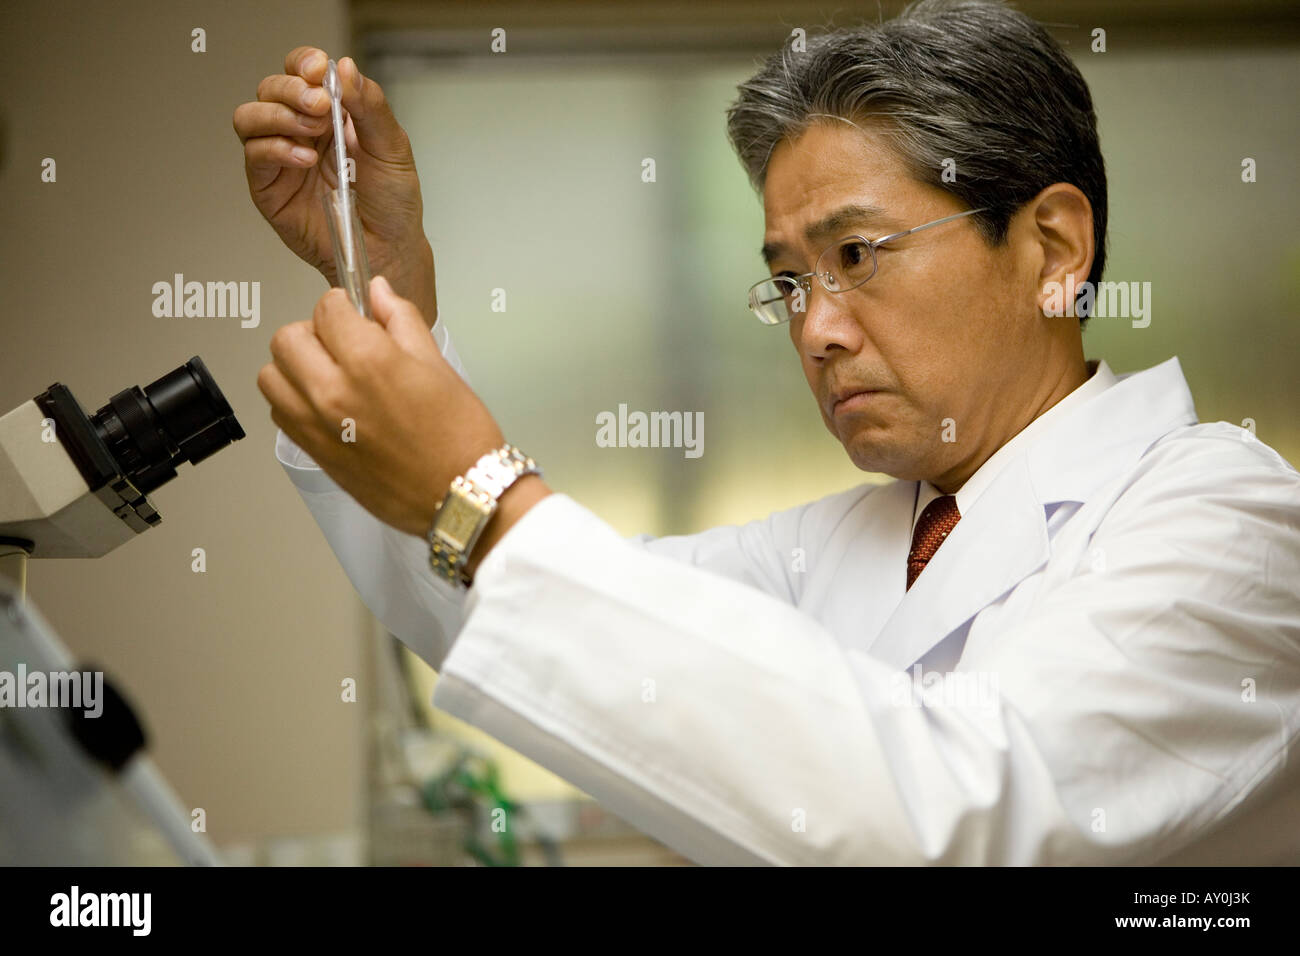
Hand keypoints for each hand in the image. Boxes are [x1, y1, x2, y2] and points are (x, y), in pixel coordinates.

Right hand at [233, 47, 437, 324]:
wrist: (388, 248)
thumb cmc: (392, 202)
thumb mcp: (392, 147)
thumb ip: (370, 106)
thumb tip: (345, 67)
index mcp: (330, 113)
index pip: (300, 71)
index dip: (303, 63)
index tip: (319, 69)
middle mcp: (300, 130)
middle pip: (270, 88)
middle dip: (292, 90)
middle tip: (320, 106)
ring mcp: (281, 157)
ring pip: (250, 116)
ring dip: (278, 115)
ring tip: (313, 132)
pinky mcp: (268, 187)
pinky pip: (255, 154)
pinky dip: (277, 148)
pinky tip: (305, 159)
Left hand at [257, 276, 549, 548]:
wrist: (461, 494)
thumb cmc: (459, 436)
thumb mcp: (437, 365)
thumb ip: (401, 320)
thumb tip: (378, 292)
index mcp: (369, 362)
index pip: (327, 309)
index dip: (344, 306)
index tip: (357, 314)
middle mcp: (333, 392)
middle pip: (287, 339)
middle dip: (313, 332)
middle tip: (341, 343)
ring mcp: (318, 426)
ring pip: (272, 376)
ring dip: (294, 367)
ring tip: (327, 374)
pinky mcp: (314, 453)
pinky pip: (279, 413)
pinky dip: (293, 401)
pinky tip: (325, 404)